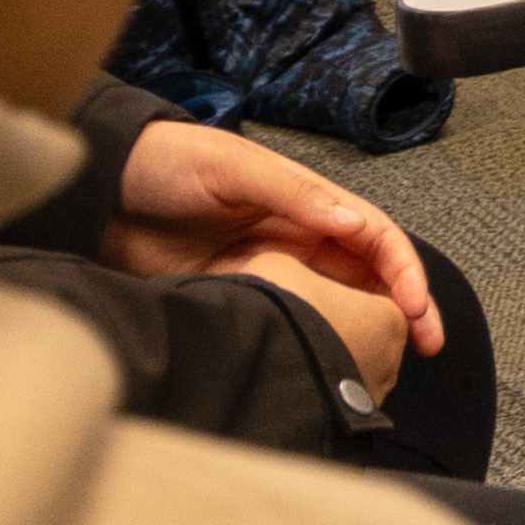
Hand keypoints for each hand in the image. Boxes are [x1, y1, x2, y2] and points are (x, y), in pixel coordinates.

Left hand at [112, 118, 441, 362]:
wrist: (101, 191)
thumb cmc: (168, 162)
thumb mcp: (235, 170)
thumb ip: (294, 195)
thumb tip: (352, 222)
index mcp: (307, 204)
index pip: (375, 237)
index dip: (404, 271)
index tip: (417, 307)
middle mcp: (296, 239)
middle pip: (366, 277)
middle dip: (402, 308)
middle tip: (424, 346)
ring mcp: (269, 271)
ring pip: (332, 304)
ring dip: (360, 328)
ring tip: (382, 362)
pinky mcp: (236, 297)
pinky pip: (285, 322)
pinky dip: (310, 341)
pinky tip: (321, 362)